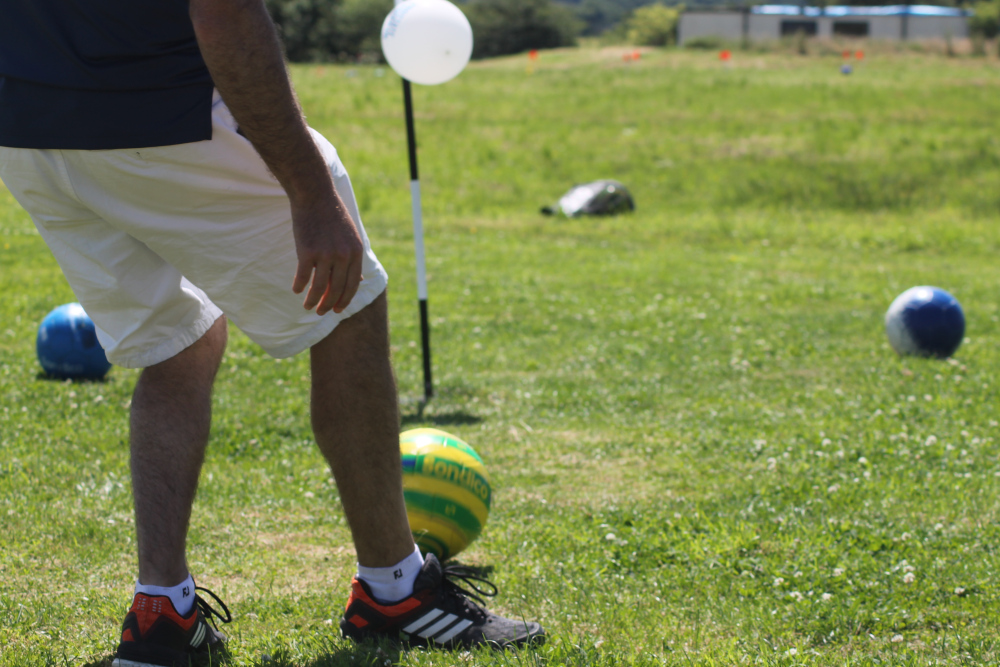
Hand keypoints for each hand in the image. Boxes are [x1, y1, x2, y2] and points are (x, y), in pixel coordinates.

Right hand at [290, 191, 363, 314]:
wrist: (314, 195)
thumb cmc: (332, 215)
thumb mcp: (352, 236)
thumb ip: (355, 258)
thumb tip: (359, 280)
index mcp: (356, 253)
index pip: (352, 285)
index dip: (345, 300)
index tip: (337, 310)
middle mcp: (343, 256)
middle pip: (336, 289)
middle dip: (328, 305)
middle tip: (321, 313)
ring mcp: (325, 254)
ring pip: (319, 287)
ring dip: (313, 301)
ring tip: (308, 307)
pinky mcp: (307, 251)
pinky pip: (303, 277)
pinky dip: (299, 286)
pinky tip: (297, 291)